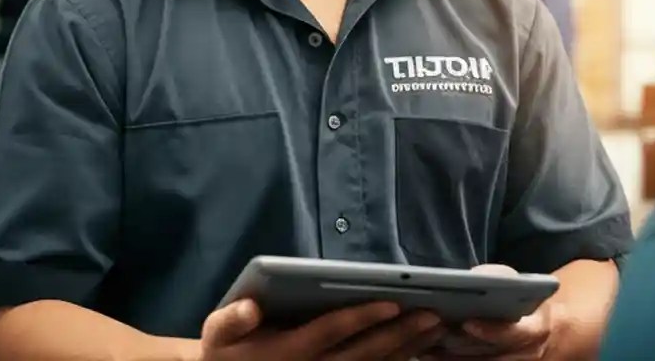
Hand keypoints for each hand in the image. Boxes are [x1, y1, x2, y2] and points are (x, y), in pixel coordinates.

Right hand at [198, 298, 446, 360]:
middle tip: (433, 314)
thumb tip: (249, 306)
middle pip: (364, 352)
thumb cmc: (227, 351)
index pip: (332, 332)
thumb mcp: (218, 333)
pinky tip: (423, 347)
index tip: (392, 301)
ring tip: (437, 327)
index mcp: (289, 352)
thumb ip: (230, 320)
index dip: (362, 317)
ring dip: (408, 349)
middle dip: (400, 334)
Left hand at [422, 265, 556, 360]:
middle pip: (489, 354)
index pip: (513, 333)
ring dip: (449, 358)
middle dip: (459, 345)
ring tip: (423, 347)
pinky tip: (428, 354)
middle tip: (433, 334)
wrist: (545, 329)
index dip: (490, 330)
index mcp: (536, 328)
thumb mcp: (520, 283)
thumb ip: (499, 278)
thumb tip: (474, 277)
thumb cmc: (527, 300)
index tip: (466, 323)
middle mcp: (527, 353)